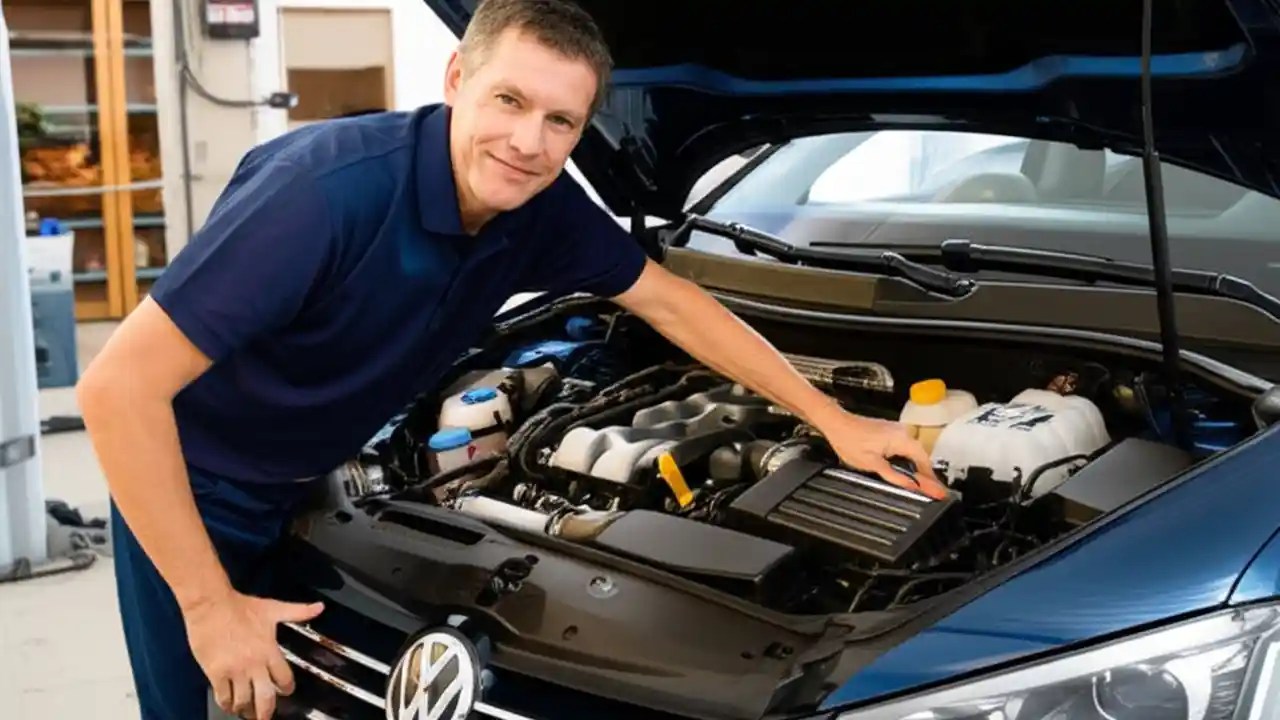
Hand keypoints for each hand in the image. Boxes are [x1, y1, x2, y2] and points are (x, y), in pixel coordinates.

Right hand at [183, 590, 323, 718]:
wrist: (211, 605)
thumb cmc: (241, 606)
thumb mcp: (273, 608)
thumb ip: (298, 612)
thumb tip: (320, 608)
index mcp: (269, 651)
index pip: (284, 679)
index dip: (286, 688)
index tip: (285, 691)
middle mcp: (254, 664)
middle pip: (265, 698)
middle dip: (266, 712)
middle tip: (265, 718)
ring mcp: (234, 670)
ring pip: (243, 701)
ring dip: (245, 710)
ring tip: (246, 712)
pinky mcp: (216, 673)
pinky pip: (223, 696)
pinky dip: (227, 704)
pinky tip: (228, 704)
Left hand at [817, 412, 948, 499]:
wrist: (836, 424)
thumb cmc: (849, 440)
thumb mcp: (873, 464)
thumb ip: (894, 476)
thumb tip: (910, 486)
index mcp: (902, 439)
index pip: (924, 462)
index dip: (930, 479)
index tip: (938, 491)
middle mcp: (903, 432)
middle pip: (921, 457)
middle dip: (925, 475)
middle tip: (932, 492)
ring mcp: (896, 431)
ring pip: (912, 453)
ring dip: (916, 468)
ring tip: (921, 485)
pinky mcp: (889, 432)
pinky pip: (904, 448)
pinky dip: (907, 460)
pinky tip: (905, 471)